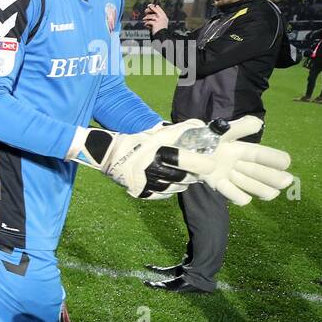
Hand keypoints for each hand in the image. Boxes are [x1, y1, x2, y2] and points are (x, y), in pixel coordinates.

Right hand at [68, 119, 215, 198]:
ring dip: (184, 182)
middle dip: (193, 174)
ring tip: (183, 174)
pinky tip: (170, 181)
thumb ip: (183, 130)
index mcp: (157, 152)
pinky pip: (164, 194)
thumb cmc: (140, 141)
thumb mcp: (160, 132)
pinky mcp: (141, 193)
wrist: (111, 156)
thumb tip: (206, 127)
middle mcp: (151, 169)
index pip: (185, 160)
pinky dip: (171, 189)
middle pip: (184, 177)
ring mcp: (146, 183)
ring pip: (176, 187)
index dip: (201, 163)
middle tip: (197, 169)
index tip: (210, 164)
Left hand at [142, 4, 168, 33]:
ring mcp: (159, 20)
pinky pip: (149, 22)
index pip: (160, 10)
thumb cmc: (160, 31)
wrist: (162, 36)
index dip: (156, 7)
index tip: (152, 5)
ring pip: (151, 16)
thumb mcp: (160, 24)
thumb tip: (149, 14)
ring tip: (144, 19)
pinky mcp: (155, 23)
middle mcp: (162, 18)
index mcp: (164, 17)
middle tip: (147, 8)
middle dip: (151, 8)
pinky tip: (145, 25)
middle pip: (156, 10)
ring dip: (146, 18)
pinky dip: (146, 23)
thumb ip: (157, 19)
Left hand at [189, 115, 293, 205]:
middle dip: (272, 176)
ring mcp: (227, 174)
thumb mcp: (220, 131)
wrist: (179, 149)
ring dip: (261, 189)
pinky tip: (243, 198)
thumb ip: (238, 128)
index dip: (273, 158)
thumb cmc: (202, 138)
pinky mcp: (216, 183)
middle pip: (258, 172)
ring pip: (248, 184)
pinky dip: (236, 195)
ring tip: (273, 194)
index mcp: (239, 149)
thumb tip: (258, 124)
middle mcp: (236, 163)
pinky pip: (229, 192)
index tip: (286, 162)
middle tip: (287, 182)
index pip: (259, 154)